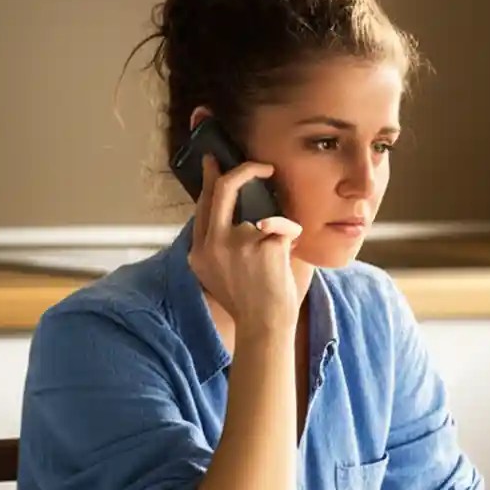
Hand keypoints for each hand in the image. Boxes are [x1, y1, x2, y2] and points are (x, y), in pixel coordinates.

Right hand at [187, 154, 301, 331]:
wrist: (264, 328)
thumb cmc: (250, 303)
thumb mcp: (218, 274)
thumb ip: (219, 244)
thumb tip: (234, 211)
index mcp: (198, 252)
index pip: (203, 204)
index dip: (210, 179)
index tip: (215, 162)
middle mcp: (212, 244)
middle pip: (223, 189)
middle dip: (244, 171)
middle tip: (262, 167)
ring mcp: (237, 242)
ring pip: (264, 214)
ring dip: (278, 229)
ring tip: (277, 258)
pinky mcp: (263, 244)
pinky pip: (284, 227)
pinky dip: (291, 239)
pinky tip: (285, 263)